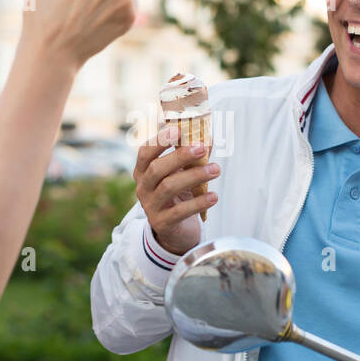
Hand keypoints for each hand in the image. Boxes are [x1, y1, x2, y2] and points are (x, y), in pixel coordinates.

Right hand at [133, 124, 218, 254]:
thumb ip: (194, 156)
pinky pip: (180, 211)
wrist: (176, 230)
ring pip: (169, 187)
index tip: (178, 129)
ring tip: (216, 170)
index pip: (145, 151)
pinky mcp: (162, 223)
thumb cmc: (179, 195)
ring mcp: (151, 206)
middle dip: (180, 156)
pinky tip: (214, 197)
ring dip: (194, 176)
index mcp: (144, 171)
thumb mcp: (184, 173)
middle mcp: (143, 187)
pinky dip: (198, 203)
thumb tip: (208, 137)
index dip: (160, 140)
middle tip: (202, 148)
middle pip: (156, 168)